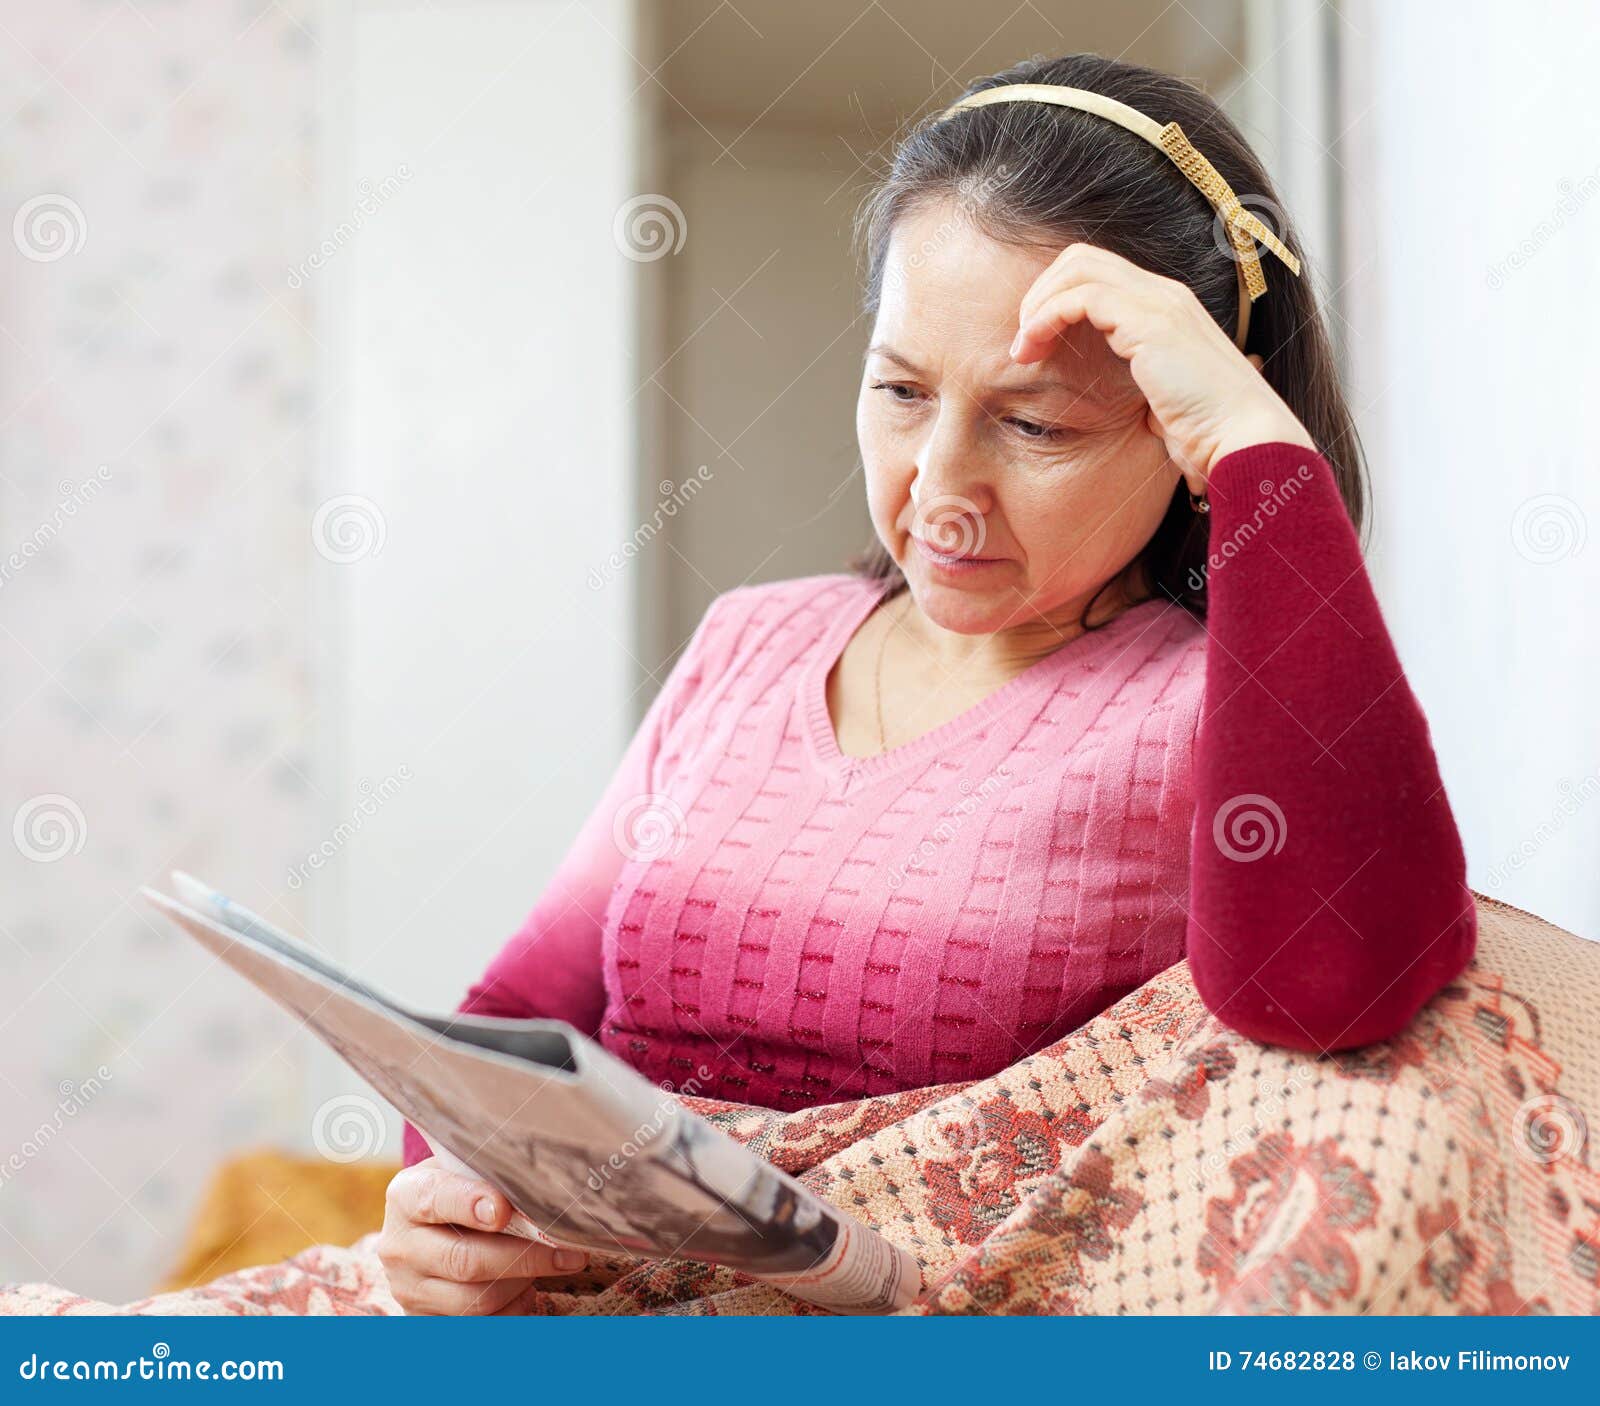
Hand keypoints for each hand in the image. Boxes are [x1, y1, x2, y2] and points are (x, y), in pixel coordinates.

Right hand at [377, 1157, 587, 1314]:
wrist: (427, 1237)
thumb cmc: (459, 1193)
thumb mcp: (462, 1171)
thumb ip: (491, 1174)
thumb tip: (544, 1183)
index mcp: (406, 1196)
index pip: (434, 1199)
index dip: (470, 1204)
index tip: (504, 1210)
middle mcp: (400, 1247)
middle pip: (464, 1261)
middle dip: (525, 1256)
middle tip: (569, 1251)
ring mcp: (410, 1291)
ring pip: (476, 1300)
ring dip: (524, 1283)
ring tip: (556, 1264)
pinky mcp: (427, 1323)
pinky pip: (480, 1327)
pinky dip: (514, 1309)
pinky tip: (530, 1289)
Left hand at [1009, 243, 1314, 495]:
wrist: (1243, 438)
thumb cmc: (1207, 433)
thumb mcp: (1164, 402)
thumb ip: (1143, 387)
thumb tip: (1126, 404)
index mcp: (1166, 308)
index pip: (1098, 274)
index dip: (1057, 299)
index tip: (1035, 345)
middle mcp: (1163, 294)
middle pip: (1081, 258)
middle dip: (1041, 293)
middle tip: (1023, 342)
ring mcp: (1159, 301)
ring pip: (1077, 268)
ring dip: (1037, 305)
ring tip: (1023, 348)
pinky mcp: (1149, 320)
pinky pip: (1081, 296)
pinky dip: (1046, 317)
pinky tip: (1034, 349)